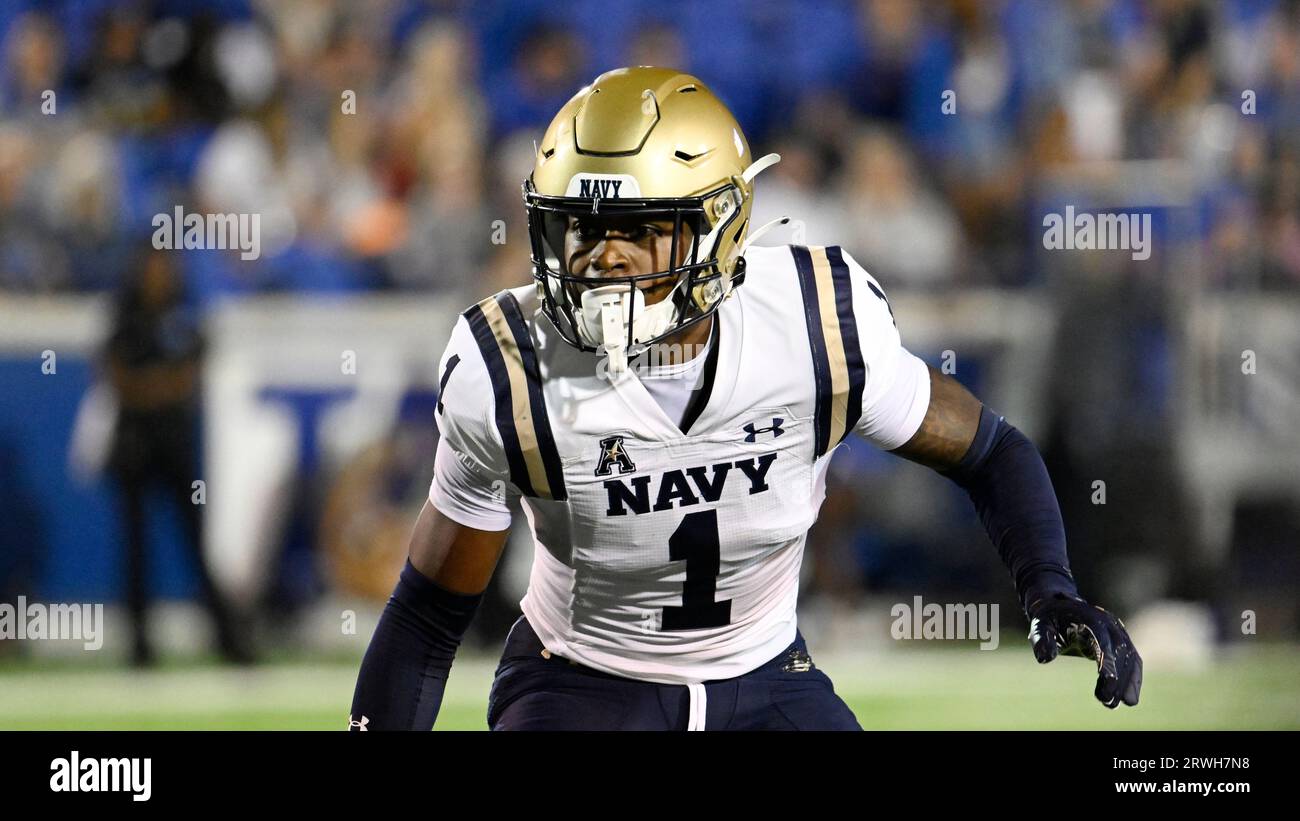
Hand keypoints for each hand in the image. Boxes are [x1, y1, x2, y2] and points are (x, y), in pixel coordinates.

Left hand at [1026, 592, 1142, 708]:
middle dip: (1117, 677)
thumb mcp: (1039, 627)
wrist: (1061, 608)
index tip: (1108, 682)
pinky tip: (1129, 698)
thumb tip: (1045, 658)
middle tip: (1108, 702)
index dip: (1107, 660)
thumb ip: (1041, 640)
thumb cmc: (1049, 620)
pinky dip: (1133, 679)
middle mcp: (1108, 623)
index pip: (1102, 640)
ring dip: (1127, 682)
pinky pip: (1133, 660)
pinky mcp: (1122, 641)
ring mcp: (1118, 631)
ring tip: (1118, 704)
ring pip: (1130, 657)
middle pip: (1120, 651)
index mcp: (1089, 618)